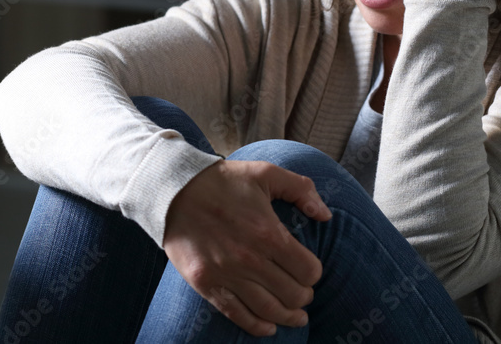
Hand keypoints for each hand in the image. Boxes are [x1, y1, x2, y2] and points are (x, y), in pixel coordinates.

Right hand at [162, 160, 331, 336]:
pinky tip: (269, 327)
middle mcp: (250, 259)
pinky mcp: (206, 284)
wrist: (174, 189)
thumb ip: (301, 189)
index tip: (310, 270)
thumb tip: (326, 215)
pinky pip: (237, 315)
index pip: (308, 270)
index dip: (314, 273)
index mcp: (268, 233)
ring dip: (288, 317)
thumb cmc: (223, 181)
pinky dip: (257, 326)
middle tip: (304, 293)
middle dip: (304, 297)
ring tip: (296, 317)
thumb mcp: (266, 173)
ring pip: (268, 310)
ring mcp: (227, 274)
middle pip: (292, 295)